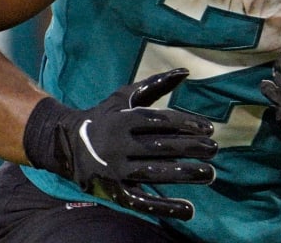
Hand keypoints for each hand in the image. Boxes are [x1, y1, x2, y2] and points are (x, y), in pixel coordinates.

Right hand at [23, 69, 217, 220]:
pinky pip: (142, 202)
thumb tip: (186, 71)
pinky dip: (165, 207)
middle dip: (192, 149)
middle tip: (215, 150)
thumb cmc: (104, 116)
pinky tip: (188, 209)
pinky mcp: (114, 192)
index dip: (187, 124)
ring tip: (209, 174)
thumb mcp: (124, 97)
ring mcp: (115, 170)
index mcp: (122, 119)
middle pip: (161, 147)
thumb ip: (155, 84)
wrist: (65, 144)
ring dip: (185, 175)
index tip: (210, 129)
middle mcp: (118, 145)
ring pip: (155, 174)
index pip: (160, 121)